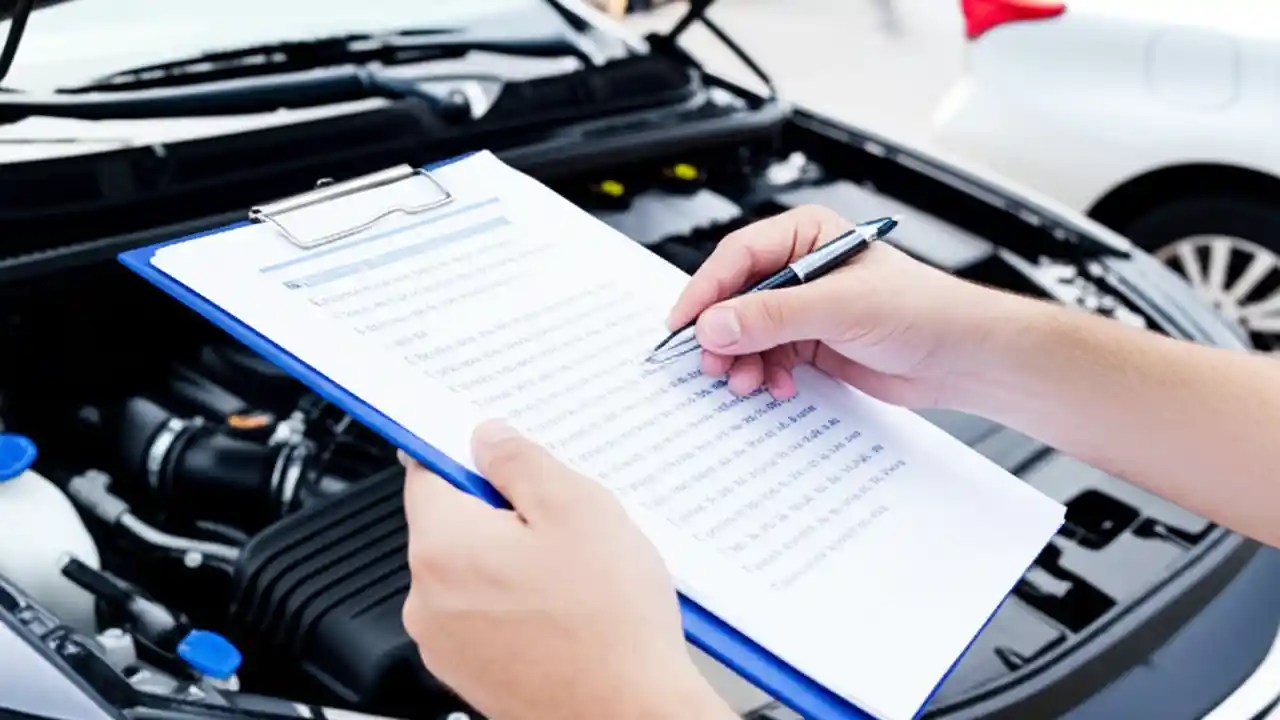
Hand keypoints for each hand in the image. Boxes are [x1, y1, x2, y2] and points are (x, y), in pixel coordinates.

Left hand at [400, 421, 734, 719]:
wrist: (629, 714)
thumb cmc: (609, 625)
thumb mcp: (578, 508)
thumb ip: (521, 461)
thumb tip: (487, 438)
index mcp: (442, 547)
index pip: (426, 472)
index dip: (466, 454)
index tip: (495, 454)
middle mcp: (426, 600)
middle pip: (450, 525)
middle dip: (501, 514)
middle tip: (562, 524)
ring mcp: (445, 644)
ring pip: (470, 573)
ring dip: (509, 562)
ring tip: (572, 577)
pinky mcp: (469, 674)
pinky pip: (482, 616)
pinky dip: (514, 605)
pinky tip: (564, 612)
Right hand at [666, 204, 1026, 408]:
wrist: (961, 358)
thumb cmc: (921, 310)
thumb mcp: (839, 307)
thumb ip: (773, 315)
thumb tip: (717, 324)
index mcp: (805, 236)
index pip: (738, 258)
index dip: (706, 291)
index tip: (684, 324)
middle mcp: (800, 269)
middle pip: (736, 298)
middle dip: (722, 334)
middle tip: (712, 363)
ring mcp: (804, 309)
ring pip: (748, 333)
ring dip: (742, 361)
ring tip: (745, 383)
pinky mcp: (812, 343)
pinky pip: (769, 358)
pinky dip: (766, 375)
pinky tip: (778, 388)